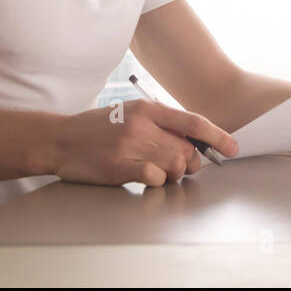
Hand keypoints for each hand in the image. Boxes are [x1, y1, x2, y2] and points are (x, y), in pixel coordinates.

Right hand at [49, 99, 238, 185]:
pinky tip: (145, 177)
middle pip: (187, 148)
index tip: (232, 147)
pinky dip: (156, 181)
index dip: (217, 136)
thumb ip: (160, 124)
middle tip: (182, 168)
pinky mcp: (118, 166)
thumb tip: (193, 140)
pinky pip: (154, 177)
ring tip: (159, 172)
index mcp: (147, 109)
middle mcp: (141, 125)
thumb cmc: (96, 129)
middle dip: (191, 163)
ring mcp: (129, 145)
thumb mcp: (130, 114)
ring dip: (173, 174)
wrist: (58, 139)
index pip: (193, 121)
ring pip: (174, 164)